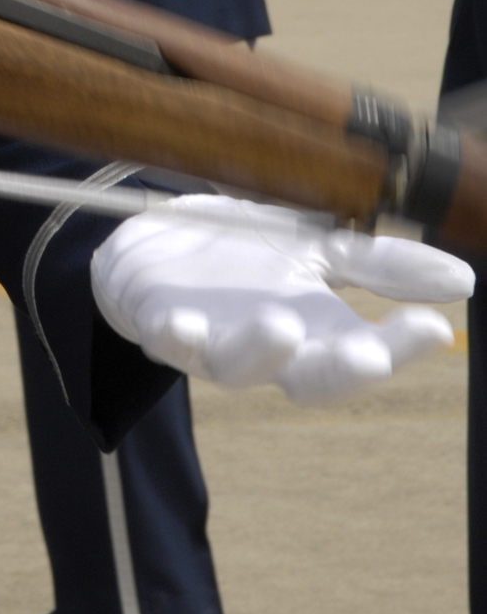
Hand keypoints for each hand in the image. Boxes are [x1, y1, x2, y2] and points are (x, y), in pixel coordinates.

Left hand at [92, 195, 469, 404]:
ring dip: (259, 350)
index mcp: (313, 330)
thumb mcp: (317, 246)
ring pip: (236, 366)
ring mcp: (211, 341)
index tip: (435, 329)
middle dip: (338, 370)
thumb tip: (463, 281)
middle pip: (308, 377)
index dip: (400, 347)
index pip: (364, 350)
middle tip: (368, 356)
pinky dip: (172, 335)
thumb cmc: (243, 252)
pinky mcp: (158, 324)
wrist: (157, 236)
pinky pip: (164, 340)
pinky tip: (180, 324)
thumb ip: (379, 265)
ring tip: (283, 325)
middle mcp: (266, 348)